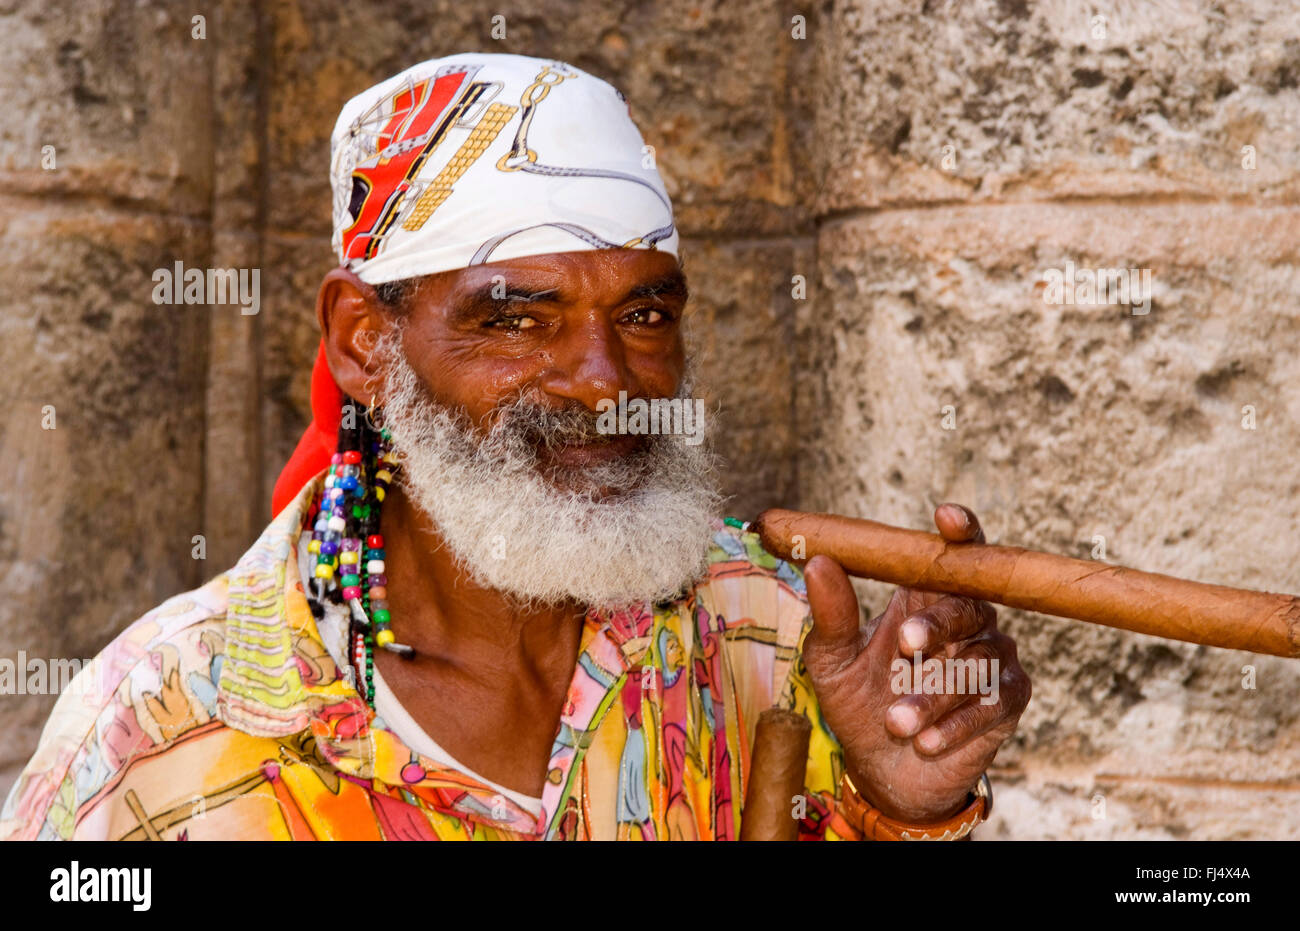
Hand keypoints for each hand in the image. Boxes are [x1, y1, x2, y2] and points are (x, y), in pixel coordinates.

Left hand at [802, 503, 1030, 823]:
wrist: (882, 771)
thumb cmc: (858, 703)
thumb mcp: (833, 660)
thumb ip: (831, 614)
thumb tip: (818, 562)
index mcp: (924, 599)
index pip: (949, 556)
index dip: (958, 532)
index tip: (946, 516)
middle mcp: (966, 620)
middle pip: (967, 604)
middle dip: (936, 624)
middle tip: (904, 647)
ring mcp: (992, 658)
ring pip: (977, 661)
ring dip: (934, 693)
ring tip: (895, 722)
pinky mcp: (1008, 700)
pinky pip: (992, 703)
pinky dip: (957, 724)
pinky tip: (926, 742)